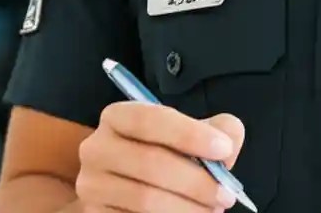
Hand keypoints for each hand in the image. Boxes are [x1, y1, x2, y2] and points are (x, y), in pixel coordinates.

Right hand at [76, 101, 245, 211]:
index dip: (189, 133)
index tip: (224, 149)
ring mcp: (91, 186)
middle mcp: (96, 148)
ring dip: (188, 209)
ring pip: (145, 199)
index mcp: (117, 117)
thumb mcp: (190, 137)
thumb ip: (216, 130)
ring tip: (212, 211)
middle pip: (150, 162)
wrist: (131, 191)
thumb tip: (228, 140)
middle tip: (227, 195)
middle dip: (197, 181)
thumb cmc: (167, 157)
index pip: (149, 119)